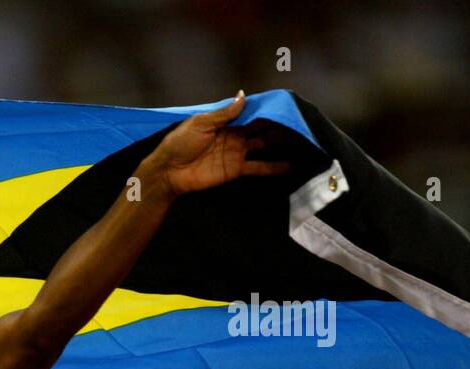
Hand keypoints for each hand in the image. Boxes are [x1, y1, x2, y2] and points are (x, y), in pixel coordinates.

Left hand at [149, 91, 289, 197]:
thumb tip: (244, 95)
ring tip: (300, 139)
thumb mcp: (200, 123)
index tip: (285, 103)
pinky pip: (257, 167)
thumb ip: (224, 113)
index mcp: (225, 120)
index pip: (250, 111)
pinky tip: (288, 165)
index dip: (266, 108)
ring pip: (263, 144)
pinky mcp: (236, 169)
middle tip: (299, 119)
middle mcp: (234, 134)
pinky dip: (272, 167)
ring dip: (279, 142)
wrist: (169, 172)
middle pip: (260, 126)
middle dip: (278, 122)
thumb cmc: (180, 143)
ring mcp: (236, 152)